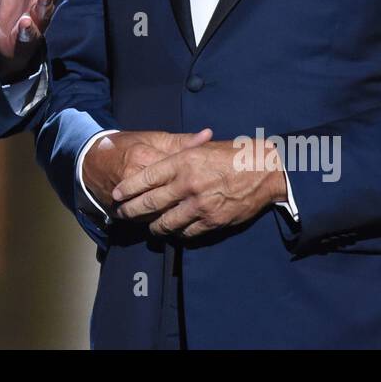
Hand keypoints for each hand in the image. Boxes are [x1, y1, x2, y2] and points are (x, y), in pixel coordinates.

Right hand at [82, 129, 214, 211]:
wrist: (91, 161)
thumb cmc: (127, 146)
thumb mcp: (153, 138)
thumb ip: (181, 141)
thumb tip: (209, 135)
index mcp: (144, 156)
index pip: (175, 170)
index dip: (194, 177)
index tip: (210, 181)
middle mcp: (134, 177)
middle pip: (166, 196)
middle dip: (186, 202)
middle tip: (205, 203)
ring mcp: (124, 196)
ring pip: (154, 212)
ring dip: (172, 216)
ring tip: (190, 216)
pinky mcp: (117, 209)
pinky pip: (142, 220)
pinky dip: (156, 221)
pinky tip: (170, 222)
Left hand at [111, 137, 288, 238]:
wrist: (263, 171)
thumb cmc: (232, 155)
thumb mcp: (201, 148)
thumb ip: (178, 157)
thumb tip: (154, 166)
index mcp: (183, 162)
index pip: (146, 178)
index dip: (128, 188)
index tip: (116, 194)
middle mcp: (187, 184)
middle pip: (150, 203)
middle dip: (132, 210)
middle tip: (122, 214)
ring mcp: (200, 205)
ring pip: (166, 223)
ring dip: (154, 226)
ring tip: (148, 226)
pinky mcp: (212, 221)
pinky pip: (187, 232)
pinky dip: (177, 233)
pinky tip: (173, 231)